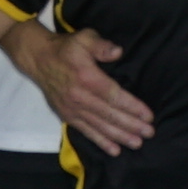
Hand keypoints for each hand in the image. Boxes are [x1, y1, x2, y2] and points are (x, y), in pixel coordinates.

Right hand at [15, 26, 154, 153]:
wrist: (38, 59)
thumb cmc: (65, 48)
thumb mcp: (84, 38)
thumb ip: (101, 45)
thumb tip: (117, 52)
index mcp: (87, 77)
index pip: (114, 96)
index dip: (132, 107)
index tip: (148, 116)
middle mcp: (80, 96)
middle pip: (110, 114)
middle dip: (131, 125)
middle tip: (149, 133)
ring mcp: (72, 109)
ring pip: (100, 126)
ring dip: (119, 136)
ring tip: (137, 144)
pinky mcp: (67, 116)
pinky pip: (86, 132)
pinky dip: (101, 142)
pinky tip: (115, 150)